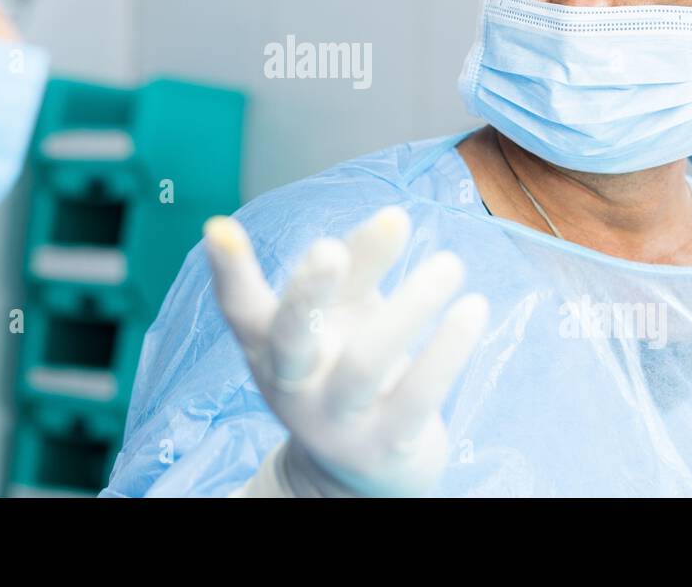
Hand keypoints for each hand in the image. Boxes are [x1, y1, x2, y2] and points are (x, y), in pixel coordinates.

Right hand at [203, 206, 488, 496]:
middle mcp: (293, 384)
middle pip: (290, 339)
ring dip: (409, 307)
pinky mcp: (385, 445)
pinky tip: (472, 309)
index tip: (219, 228)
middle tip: (329, 247)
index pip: (241, 308)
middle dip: (307, 292)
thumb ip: (357, 268)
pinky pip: (416, 397)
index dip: (229, 271)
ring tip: (449, 263)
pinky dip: (446, 351)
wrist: (358, 474)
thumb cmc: (344, 368)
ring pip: (364, 365)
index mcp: (270, 346)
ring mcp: (336, 420)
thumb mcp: (340, 317)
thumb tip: (391, 218)